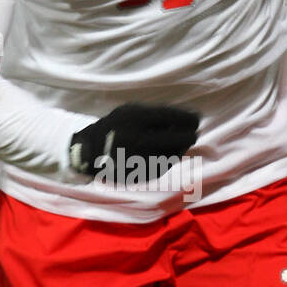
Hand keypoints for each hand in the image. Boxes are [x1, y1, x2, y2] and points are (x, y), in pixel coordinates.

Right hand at [69, 103, 200, 181]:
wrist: (90, 152)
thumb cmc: (116, 126)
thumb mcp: (131, 111)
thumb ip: (157, 115)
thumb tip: (191, 119)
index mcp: (135, 118)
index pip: (175, 118)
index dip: (190, 119)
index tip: (196, 120)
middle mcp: (138, 139)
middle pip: (180, 139)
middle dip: (190, 135)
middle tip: (192, 134)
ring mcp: (139, 159)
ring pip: (174, 155)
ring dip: (179, 148)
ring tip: (174, 143)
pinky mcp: (139, 175)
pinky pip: (164, 167)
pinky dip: (167, 160)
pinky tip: (162, 154)